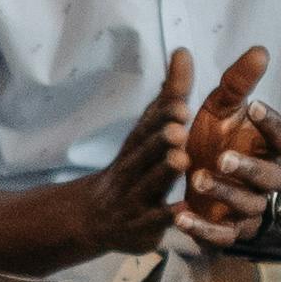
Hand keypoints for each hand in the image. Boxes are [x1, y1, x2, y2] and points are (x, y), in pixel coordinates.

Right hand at [57, 49, 199, 255]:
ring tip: (181, 161)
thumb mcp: (146, 133)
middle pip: (144, 153)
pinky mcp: (141, 227)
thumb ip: (167, 98)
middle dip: (159, 141)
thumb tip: (182, 54)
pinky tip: (186, 212)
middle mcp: (132, 170)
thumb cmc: (130, 170)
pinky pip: (155, 222)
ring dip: (163, 173)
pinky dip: (169, 217)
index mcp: (136, 146)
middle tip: (178, 128)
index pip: (147, 126)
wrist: (94, 218)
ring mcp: (134, 198)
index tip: (181, 103)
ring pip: (149, 185)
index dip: (163, 116)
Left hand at [175, 66, 280, 247]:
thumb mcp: (222, 108)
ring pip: (246, 205)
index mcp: (267, 149)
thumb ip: (238, 83)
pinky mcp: (228, 231)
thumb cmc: (218, 140)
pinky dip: (203, 228)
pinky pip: (222, 235)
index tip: (252, 106)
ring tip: (197, 177)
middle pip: (269, 177)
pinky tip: (180, 216)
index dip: (270, 123)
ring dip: (224, 192)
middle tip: (222, 157)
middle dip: (247, 168)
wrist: (203, 184)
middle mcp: (264, 180)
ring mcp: (247, 208)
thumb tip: (260, 50)